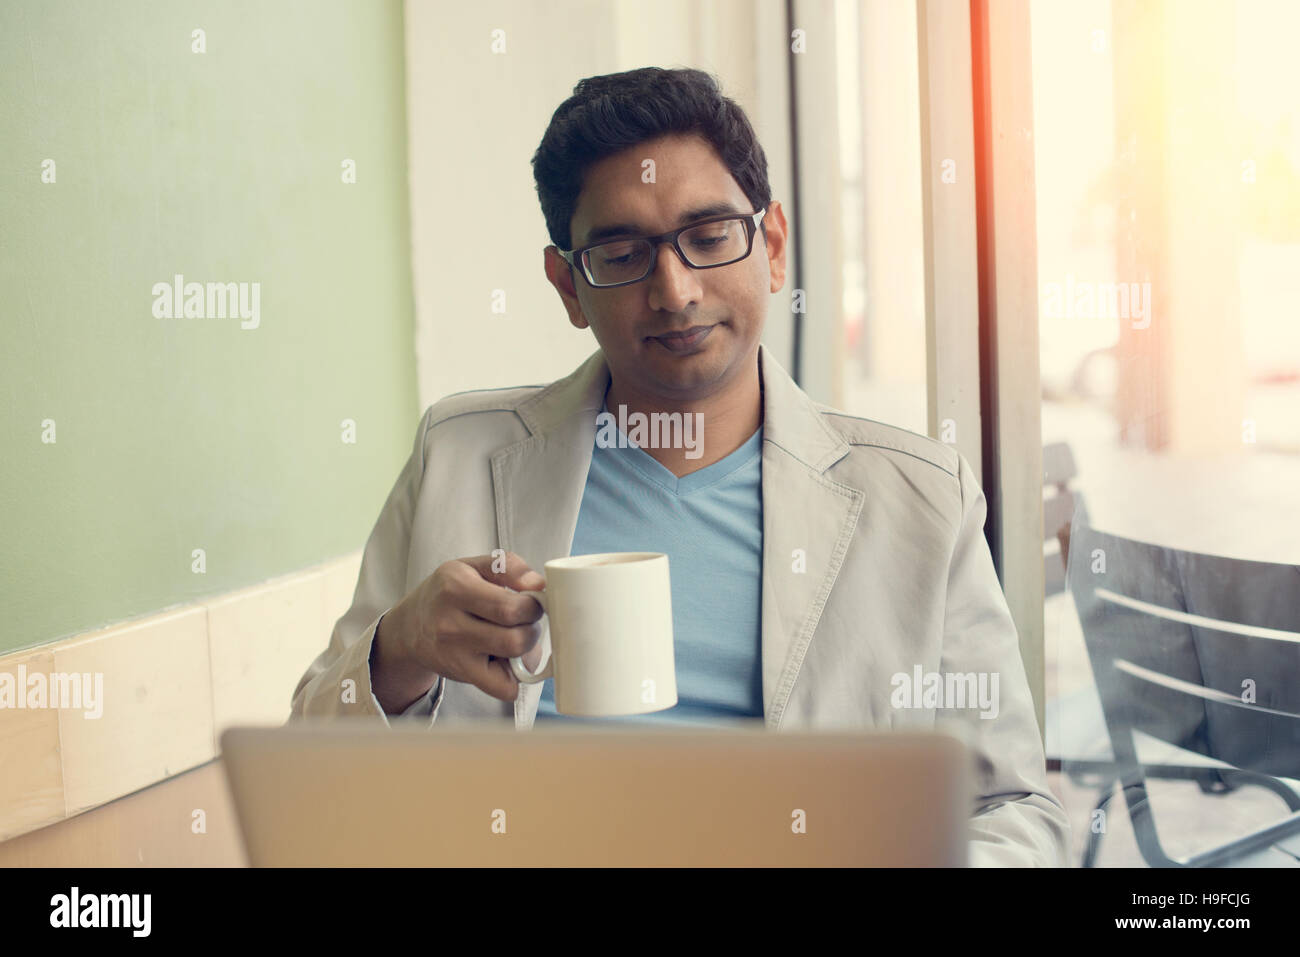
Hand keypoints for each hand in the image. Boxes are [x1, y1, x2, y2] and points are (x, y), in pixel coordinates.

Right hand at [376, 551, 545, 703]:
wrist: (410, 627)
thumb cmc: (448, 593)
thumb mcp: (473, 567)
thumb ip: (508, 566)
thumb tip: (538, 583)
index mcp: (456, 587)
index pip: (512, 607)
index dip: (533, 606)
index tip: (530, 602)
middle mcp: (450, 623)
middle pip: (516, 637)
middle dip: (531, 627)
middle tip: (524, 621)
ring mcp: (454, 653)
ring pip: (513, 660)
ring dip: (525, 649)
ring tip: (513, 636)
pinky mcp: (461, 675)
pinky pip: (504, 688)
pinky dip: (514, 678)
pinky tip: (504, 661)